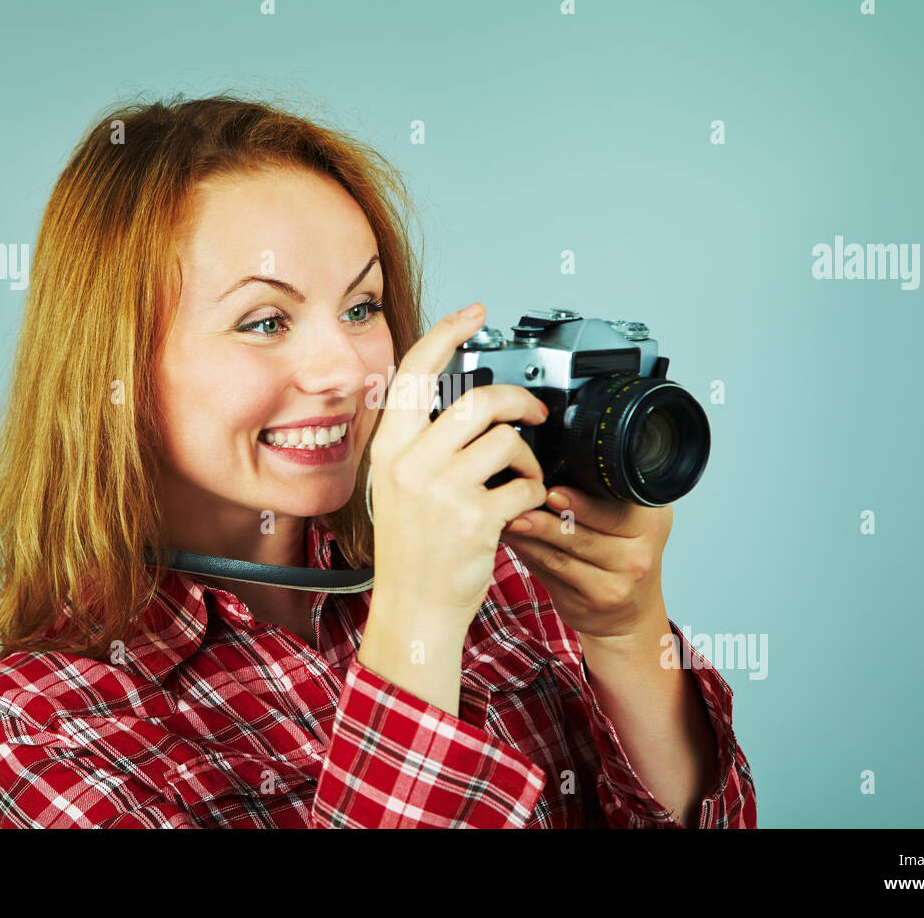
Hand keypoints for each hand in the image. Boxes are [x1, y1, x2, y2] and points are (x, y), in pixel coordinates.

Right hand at [368, 302, 549, 629]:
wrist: (413, 611)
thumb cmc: (410, 553)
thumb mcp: (396, 488)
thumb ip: (420, 446)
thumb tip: (462, 406)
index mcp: (389, 449)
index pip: (415, 371)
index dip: (447, 331)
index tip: (474, 312)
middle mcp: (410, 464)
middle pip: (479, 400)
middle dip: (519, 401)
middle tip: (535, 415)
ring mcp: (442, 490)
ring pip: (508, 442)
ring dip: (529, 460)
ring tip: (525, 480)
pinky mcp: (475, 518)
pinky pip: (524, 487)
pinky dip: (534, 496)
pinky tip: (523, 510)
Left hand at [500, 486, 672, 640]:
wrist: (632, 609)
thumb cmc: (625, 552)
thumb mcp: (632, 520)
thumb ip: (605, 497)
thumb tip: (554, 469)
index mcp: (650, 524)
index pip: (614, 513)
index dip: (582, 504)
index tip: (552, 493)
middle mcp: (637, 557)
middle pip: (584, 537)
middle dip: (548, 522)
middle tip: (520, 506)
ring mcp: (614, 586)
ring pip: (561, 558)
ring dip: (530, 538)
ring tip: (509, 521)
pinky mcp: (586, 604)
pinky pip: (550, 574)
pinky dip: (528, 555)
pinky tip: (513, 541)